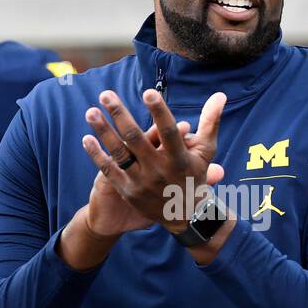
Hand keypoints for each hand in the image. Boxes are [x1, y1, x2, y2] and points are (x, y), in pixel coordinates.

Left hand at [82, 89, 225, 233]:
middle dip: (120, 114)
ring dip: (103, 131)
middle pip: (136, 139)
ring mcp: (142, 181)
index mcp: (179, 158)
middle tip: (106, 94)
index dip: (159, 112)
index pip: (169, 132)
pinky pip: (110, 170)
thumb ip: (211, 121)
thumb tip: (220, 94)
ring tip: (91, 112)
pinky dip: (97, 155)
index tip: (148, 92)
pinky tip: (87, 138)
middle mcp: (159, 170)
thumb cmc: (195, 176)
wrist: (185, 215)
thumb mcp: (206, 152)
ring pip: (119, 153)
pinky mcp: (129, 191)